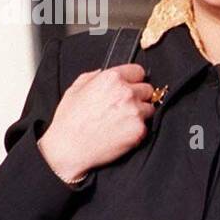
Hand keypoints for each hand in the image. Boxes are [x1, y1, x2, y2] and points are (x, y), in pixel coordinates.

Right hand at [37, 63, 154, 180]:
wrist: (70, 148)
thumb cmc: (69, 121)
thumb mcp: (75, 90)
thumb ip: (93, 76)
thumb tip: (104, 72)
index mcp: (112, 79)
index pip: (138, 71)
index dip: (133, 80)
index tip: (130, 86)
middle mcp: (126, 93)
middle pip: (147, 89)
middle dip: (138, 97)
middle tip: (123, 107)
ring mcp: (135, 111)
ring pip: (149, 108)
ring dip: (140, 113)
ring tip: (121, 121)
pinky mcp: (139, 130)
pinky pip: (147, 126)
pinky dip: (137, 129)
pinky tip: (121, 132)